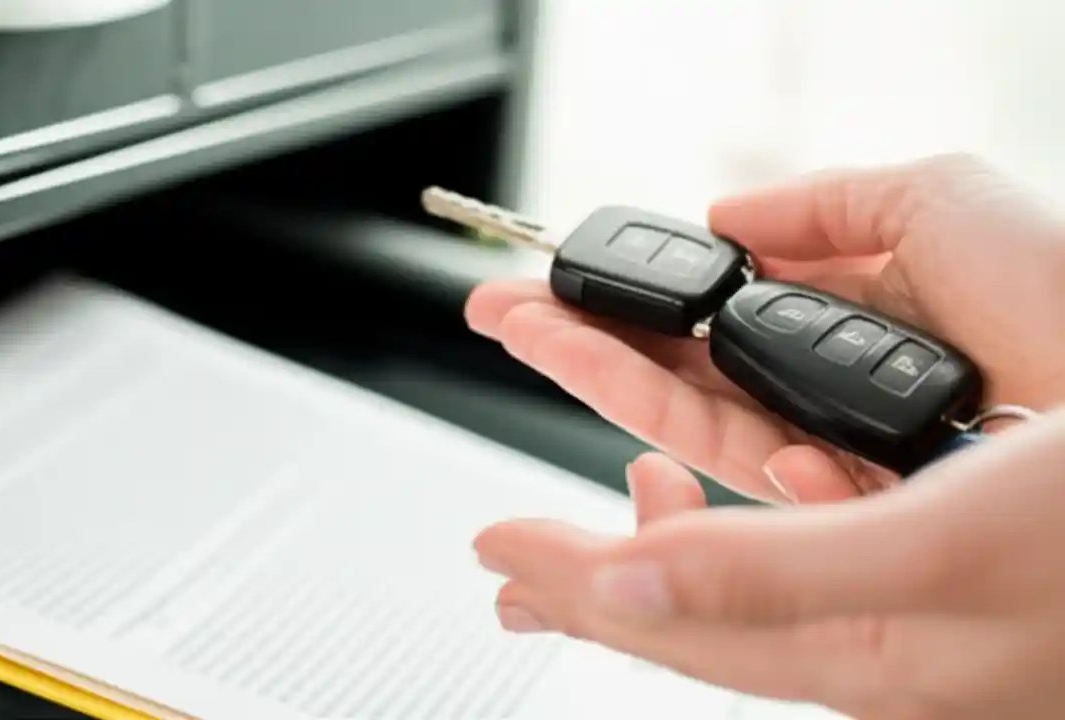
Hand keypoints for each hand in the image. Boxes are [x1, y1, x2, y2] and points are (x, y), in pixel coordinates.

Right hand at [466, 154, 1064, 501]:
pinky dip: (732, 465)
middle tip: (505, 316)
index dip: (626, 312)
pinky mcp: (872, 529)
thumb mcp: (940, 205)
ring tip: (540, 342)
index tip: (559, 286)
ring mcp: (850, 474)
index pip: (707, 334)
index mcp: (845, 339)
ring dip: (611, 389)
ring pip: (704, 441)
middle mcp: (835, 413)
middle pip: (683, 389)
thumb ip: (824, 205)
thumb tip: (726, 216)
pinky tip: (682, 433)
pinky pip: (776, 504)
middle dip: (584, 350)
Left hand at [475, 411, 1064, 719]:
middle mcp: (862, 649)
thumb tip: (627, 589)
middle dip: (586, 582)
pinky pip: (805, 565)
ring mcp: (896, 622)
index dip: (569, 588)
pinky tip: (727, 501)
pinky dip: (743, 528)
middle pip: (685, 622)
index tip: (492, 551)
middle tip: (507, 559)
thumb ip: (773, 580)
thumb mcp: (939, 559)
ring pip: (738, 593)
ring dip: (656, 552)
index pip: (666, 632)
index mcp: (852, 652)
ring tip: (599, 520)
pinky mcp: (929, 582)